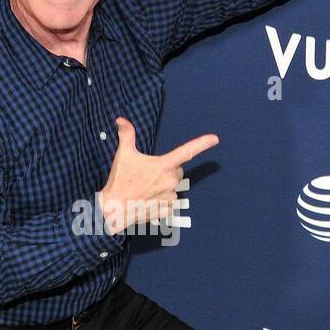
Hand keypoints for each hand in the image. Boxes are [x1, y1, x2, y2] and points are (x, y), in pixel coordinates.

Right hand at [98, 118, 217, 235]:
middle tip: (147, 173)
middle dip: (166, 169)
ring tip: (144, 188)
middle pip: (176, 170)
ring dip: (162, 185)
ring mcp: (170, 196)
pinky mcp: (167, 209)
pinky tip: (147, 199)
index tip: (215, 139)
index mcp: (163, 165)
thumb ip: (126, 135)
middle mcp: (170, 181)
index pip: (187, 151)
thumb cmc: (120, 181)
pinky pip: (169, 201)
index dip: (202, 144)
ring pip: (172, 186)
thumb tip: (121, 120)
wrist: (115, 208)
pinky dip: (160, 199)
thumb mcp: (123, 155)